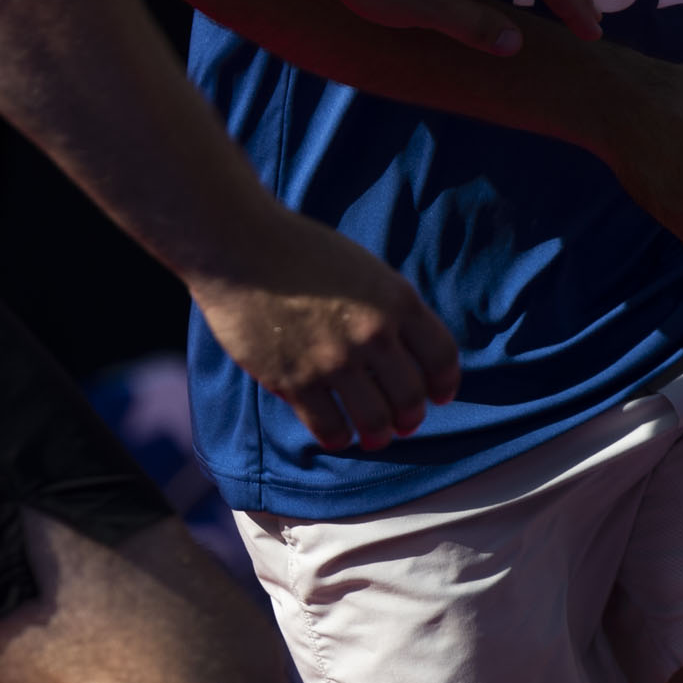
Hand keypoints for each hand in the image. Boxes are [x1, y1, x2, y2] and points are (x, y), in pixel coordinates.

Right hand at [188, 207, 462, 452]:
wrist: (238, 245)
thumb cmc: (298, 249)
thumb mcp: (362, 267)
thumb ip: (387, 307)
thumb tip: (402, 350)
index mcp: (396, 299)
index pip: (442, 356)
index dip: (444, 384)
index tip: (438, 396)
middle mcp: (373, 333)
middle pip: (411, 397)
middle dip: (409, 416)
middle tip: (402, 423)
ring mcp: (334, 360)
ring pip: (375, 422)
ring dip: (378, 434)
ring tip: (372, 436)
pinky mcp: (295, 381)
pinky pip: (330, 428)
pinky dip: (339, 437)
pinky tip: (336, 432)